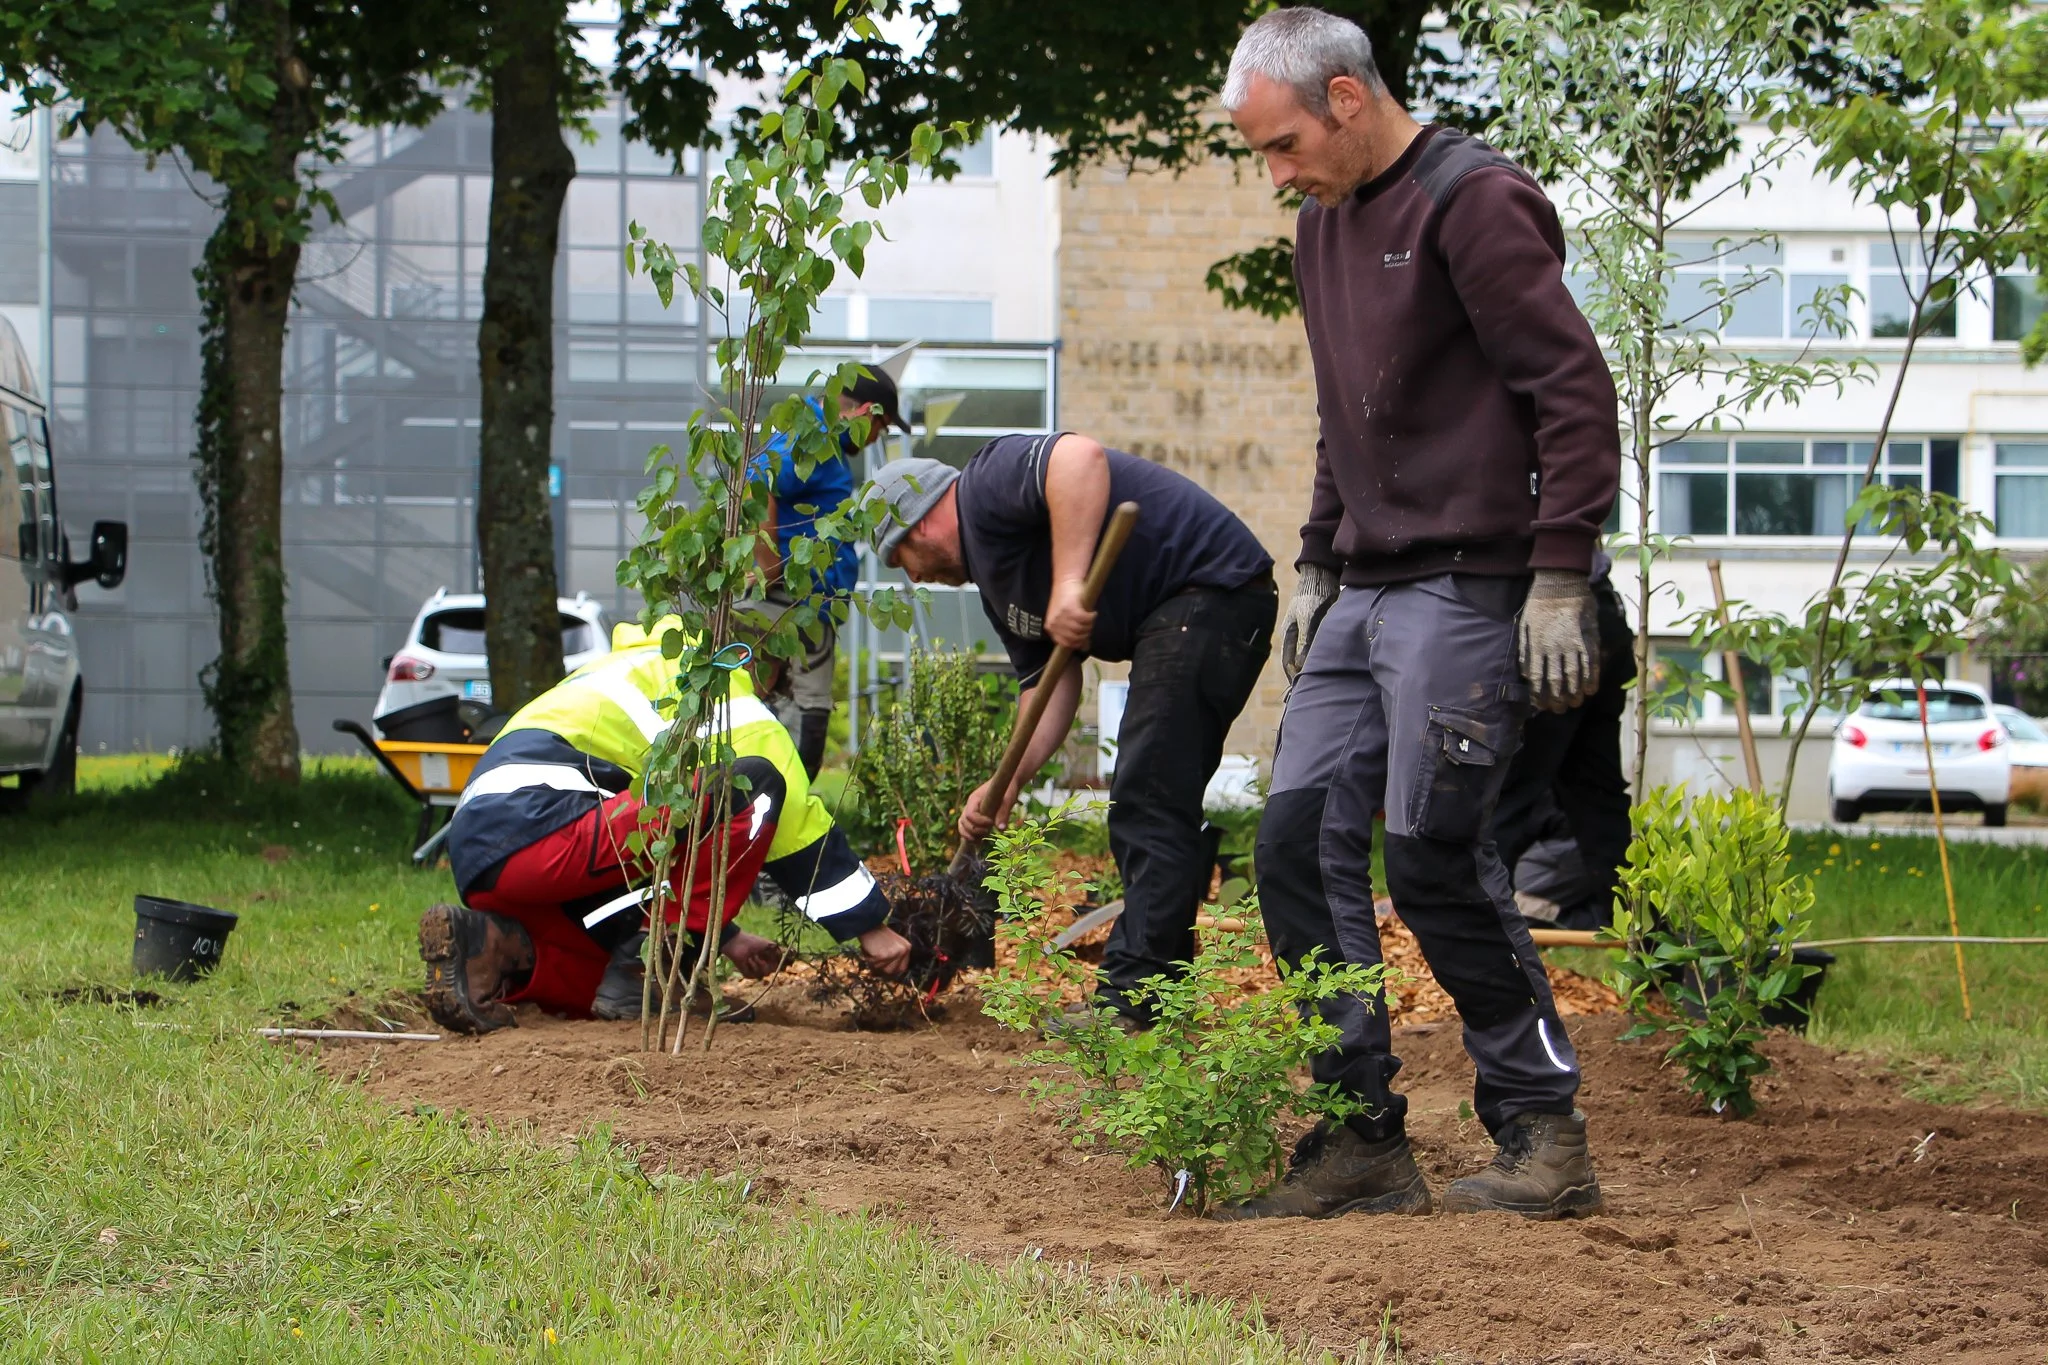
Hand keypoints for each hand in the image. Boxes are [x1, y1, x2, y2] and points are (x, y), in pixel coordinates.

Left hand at [722, 929, 785, 978]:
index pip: (779, 966)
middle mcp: (763, 965)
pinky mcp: (748, 974)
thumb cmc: (754, 942)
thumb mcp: (770, 945)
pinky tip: (747, 960)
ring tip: (752, 956)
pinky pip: (755, 975)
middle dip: (768, 963)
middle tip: (761, 956)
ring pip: (764, 974)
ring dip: (759, 964)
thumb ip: (780, 952)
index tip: (783, 963)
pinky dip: (752, 967)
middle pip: (773, 971)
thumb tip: (790, 958)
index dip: (781, 965)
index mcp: (769, 958)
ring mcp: (756, 970)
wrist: (739, 944)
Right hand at [857, 925, 913, 977]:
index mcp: (907, 947)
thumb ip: (895, 957)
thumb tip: (891, 972)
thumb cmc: (877, 934)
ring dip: (874, 962)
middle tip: (876, 956)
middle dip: (882, 966)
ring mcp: (894, 953)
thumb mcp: (892, 944)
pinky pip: (873, 964)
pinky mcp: (883, 955)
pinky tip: (869, 948)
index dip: (892, 969)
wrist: (868, 923)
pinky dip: (868, 958)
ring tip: (873, 950)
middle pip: (891, 971)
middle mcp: (903, 951)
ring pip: (881, 969)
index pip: (902, 968)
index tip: (884, 965)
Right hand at [957, 778, 1014, 841]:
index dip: (978, 822)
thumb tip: (1000, 829)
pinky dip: (969, 835)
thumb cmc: (1007, 788)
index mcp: (975, 798)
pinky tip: (978, 841)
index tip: (991, 823)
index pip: (970, 814)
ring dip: (968, 835)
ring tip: (979, 841)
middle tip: (987, 832)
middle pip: (963, 821)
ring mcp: (971, 811)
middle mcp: (970, 805)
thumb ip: (1004, 813)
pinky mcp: (974, 816)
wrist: (1007, 783)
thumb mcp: (1008, 799)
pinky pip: (966, 827)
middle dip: (974, 830)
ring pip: (962, 825)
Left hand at [1045, 577, 1095, 650]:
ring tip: (1090, 619)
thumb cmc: (1066, 599)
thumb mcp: (1065, 618)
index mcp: (1050, 627)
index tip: (1084, 639)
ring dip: (1089, 626)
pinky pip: (1086, 620)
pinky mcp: (1072, 609)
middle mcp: (1055, 623)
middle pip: (1075, 638)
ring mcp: (1062, 616)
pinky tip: (1092, 613)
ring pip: (1081, 630)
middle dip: (1085, 634)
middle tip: (1089, 626)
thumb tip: (1084, 648)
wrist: (1066, 580)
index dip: (1077, 643)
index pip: (1065, 644)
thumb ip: (1072, 633)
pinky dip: (1092, 618)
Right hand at [1281, 563, 1339, 681]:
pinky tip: (1334, 661)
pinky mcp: (1321, 624)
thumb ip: (1305, 643)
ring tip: (1325, 679)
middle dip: (1304, 673)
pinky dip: (1325, 653)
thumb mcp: (1308, 620)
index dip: (1294, 676)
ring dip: (1315, 664)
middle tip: (1314, 689)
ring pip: (1311, 652)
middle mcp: (1297, 633)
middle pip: (1299, 659)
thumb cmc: (1313, 596)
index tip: (1301, 690)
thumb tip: (1302, 666)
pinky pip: (1321, 644)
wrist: (1322, 573)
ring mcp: (1308, 628)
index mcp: (1289, 633)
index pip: (1288, 662)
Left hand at [1518, 569, 1600, 712]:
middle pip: (1556, 680)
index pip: (1537, 677)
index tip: (1541, 705)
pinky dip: (1591, 677)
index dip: (1539, 694)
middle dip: (1558, 698)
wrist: (1560, 583)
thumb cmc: (1539, 604)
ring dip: (1575, 692)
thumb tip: (1526, 674)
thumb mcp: (1524, 626)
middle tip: (1559, 710)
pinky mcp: (1587, 637)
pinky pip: (1590, 662)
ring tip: (1575, 704)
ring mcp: (1572, 643)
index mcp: (1536, 645)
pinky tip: (1591, 689)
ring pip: (1574, 674)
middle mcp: (1554, 647)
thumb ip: (1525, 651)